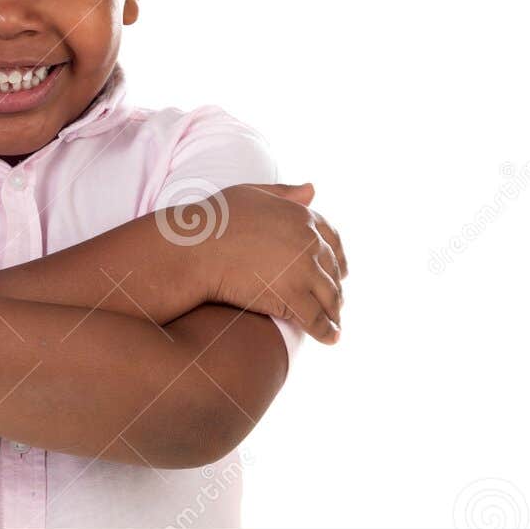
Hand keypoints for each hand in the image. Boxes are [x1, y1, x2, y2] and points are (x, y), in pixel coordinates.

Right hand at [165, 182, 346, 342]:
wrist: (191, 250)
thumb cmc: (212, 221)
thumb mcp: (250, 193)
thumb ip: (284, 193)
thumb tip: (314, 189)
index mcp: (301, 216)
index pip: (333, 239)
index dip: (337, 257)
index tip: (338, 270)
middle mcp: (309, 242)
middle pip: (333, 269)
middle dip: (335, 287)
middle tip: (333, 302)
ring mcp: (303, 270)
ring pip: (330, 296)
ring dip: (334, 312)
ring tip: (333, 324)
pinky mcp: (292, 297)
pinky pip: (317, 319)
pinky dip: (327, 331)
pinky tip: (330, 338)